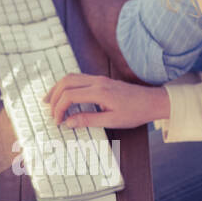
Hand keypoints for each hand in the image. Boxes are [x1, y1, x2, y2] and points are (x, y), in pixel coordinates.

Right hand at [44, 73, 169, 129]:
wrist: (152, 101)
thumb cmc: (135, 112)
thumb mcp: (112, 121)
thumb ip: (88, 120)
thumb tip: (69, 122)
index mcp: (99, 92)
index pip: (69, 96)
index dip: (59, 108)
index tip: (57, 121)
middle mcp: (97, 82)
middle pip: (66, 82)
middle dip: (54, 96)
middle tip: (49, 111)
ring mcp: (99, 79)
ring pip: (71, 77)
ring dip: (58, 89)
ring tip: (50, 101)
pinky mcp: (101, 80)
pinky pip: (78, 78)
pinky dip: (67, 86)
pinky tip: (65, 96)